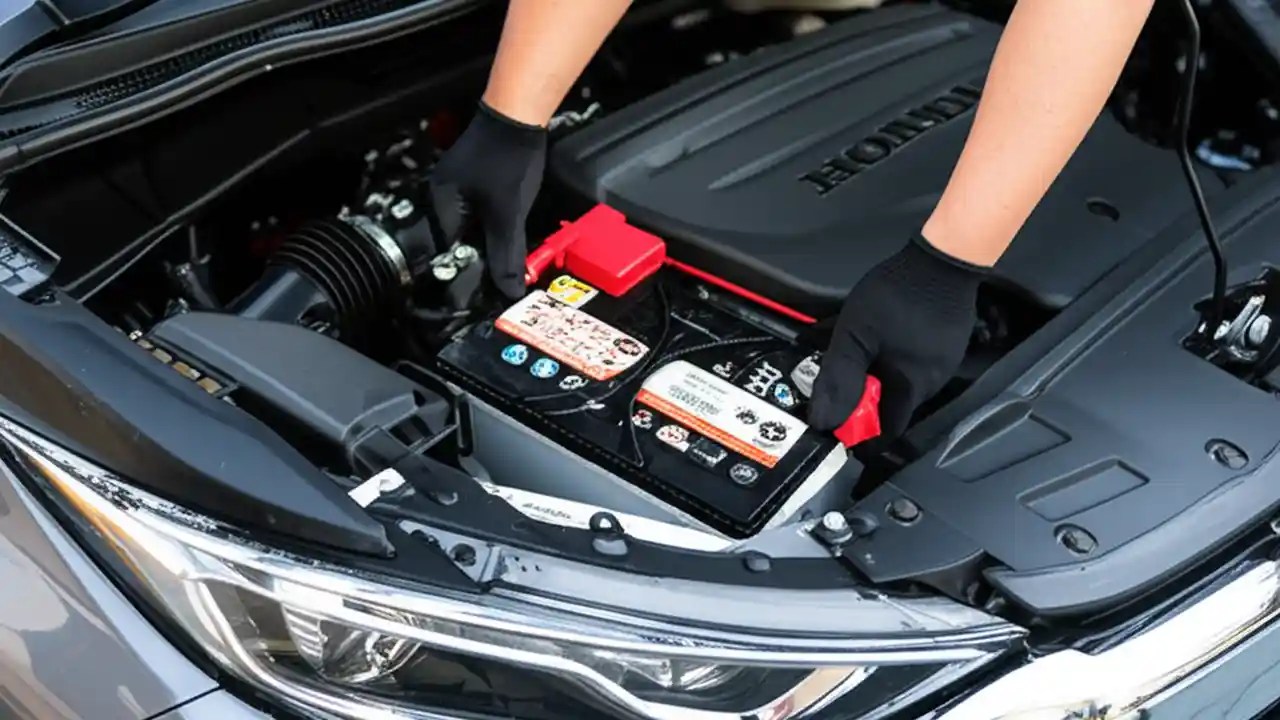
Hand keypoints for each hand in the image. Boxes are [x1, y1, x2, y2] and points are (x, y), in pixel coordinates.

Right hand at [429, 102, 546, 299]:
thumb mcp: (508, 215)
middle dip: (476, 261)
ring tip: (502, 262)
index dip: (464, 274)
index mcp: (440, 207)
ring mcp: (455, 186)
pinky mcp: (472, 179)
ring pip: (468, 228)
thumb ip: (506, 255)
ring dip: (485, 244)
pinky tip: (504, 231)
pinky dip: (491, 226)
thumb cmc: (507, 158)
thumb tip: (508, 291)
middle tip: (495, 281)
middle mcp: (441, 197)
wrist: (518, 114)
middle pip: (455, 243)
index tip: (478, 292)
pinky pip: (477, 213)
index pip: (445, 255)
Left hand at [808, 235, 985, 441]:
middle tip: (841, 381)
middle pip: (893, 406)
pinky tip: (880, 340)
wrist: (943, 256)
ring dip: (877, 376)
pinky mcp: (946, 344)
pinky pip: (914, 363)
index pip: (886, 433)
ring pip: (903, 383)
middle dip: (865, 399)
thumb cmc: (898, 294)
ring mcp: (943, 362)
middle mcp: (933, 382)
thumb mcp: (853, 336)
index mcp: (912, 388)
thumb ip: (838, 379)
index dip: (860, 435)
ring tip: (858, 355)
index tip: (839, 428)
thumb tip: (824, 420)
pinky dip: (892, 359)